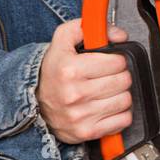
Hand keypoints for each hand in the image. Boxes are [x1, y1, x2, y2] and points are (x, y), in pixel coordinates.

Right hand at [37, 20, 133, 144]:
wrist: (33, 101)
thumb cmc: (53, 72)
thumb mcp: (62, 40)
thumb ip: (88, 27)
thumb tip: (119, 34)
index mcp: (70, 69)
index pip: (118, 62)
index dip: (117, 59)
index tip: (109, 62)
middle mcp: (74, 94)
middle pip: (124, 81)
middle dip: (119, 76)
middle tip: (108, 77)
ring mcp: (80, 115)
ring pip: (125, 100)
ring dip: (121, 95)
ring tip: (107, 92)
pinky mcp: (86, 131)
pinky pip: (123, 121)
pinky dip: (120, 114)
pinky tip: (107, 107)